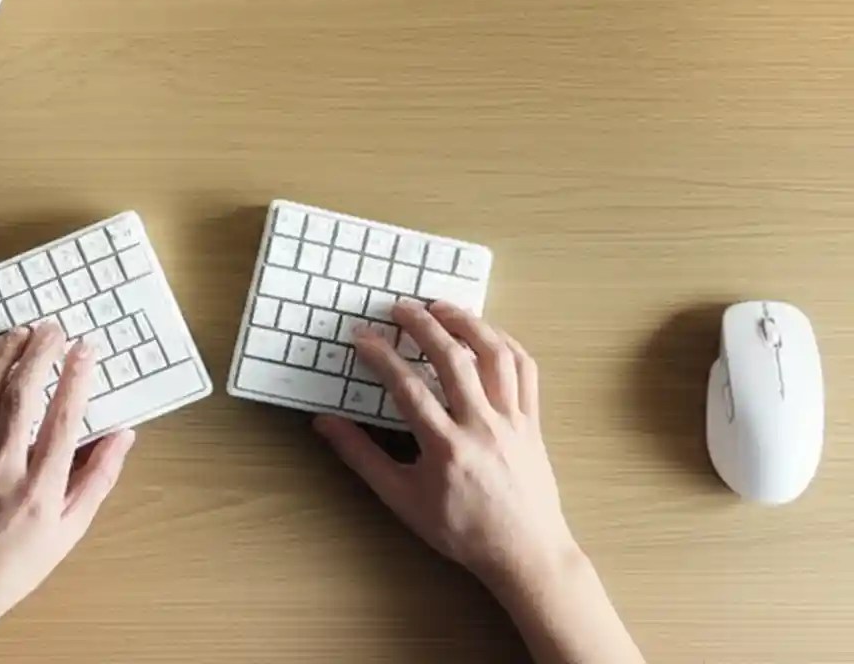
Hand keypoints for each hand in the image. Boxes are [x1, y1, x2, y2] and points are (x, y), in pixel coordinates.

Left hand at [0, 323, 135, 663]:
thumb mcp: (69, 532)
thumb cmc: (14, 568)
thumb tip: (124, 437)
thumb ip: (97, 480)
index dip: (77, 377)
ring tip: (18, 333)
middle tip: (52, 328)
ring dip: (2, 359)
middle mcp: (3, 470)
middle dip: (39, 355)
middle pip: (22, 397)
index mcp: (41, 488)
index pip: (64, 419)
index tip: (86, 349)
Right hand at [314, 300, 576, 587]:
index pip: (408, 389)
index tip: (362, 337)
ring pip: (495, 356)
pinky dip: (506, 344)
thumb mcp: (401, 499)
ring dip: (468, 323)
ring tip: (442, 307)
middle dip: (423, 325)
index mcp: (446, 448)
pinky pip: (525, 370)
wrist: (524, 552)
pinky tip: (486, 333)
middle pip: (452, 360)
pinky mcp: (533, 421)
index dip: (381, 357)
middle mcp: (482, 427)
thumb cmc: (460, 530)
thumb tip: (325, 424)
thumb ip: (362, 457)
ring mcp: (513, 420)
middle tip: (399, 307)